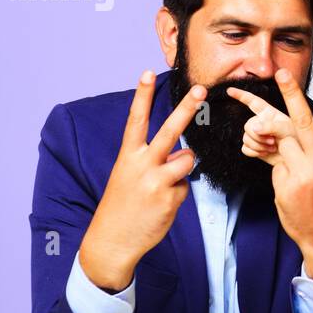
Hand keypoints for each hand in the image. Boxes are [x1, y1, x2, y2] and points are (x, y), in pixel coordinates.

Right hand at [79, 70, 205, 291]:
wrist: (112, 240)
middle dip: (186, 108)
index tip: (147, 72)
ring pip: (187, 159)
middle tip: (200, 89)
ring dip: (181, 170)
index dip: (142, 95)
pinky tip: (162, 205)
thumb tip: (182, 154)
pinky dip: (177, 194)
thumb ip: (152, 160)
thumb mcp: (129, 176)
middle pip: (169, 131)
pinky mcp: (170, 198)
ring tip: (162, 187)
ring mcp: (157, 181)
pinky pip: (186, 187)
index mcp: (128, 155)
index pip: (136, 119)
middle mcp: (142, 164)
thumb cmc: (123, 205)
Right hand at [228, 85, 293, 164]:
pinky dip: (255, 152)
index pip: (253, 101)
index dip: (241, 95)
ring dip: (258, 145)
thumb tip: (254, 128)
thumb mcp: (286, 128)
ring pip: (245, 138)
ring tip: (272, 147)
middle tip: (272, 141)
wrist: (296, 159)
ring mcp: (257, 136)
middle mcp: (261, 123)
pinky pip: (245, 149)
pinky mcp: (255, 148)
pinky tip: (266, 152)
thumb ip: (270, 126)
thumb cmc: (296, 140)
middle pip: (247, 125)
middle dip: (258, 135)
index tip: (229, 90)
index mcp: (269, 113)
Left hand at [232, 68, 312, 280]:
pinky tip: (295, 181)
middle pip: (303, 121)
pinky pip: (279, 164)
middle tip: (281, 73)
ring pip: (286, 142)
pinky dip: (285, 166)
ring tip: (296, 154)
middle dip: (291, 94)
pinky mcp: (284, 186)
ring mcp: (301, 175)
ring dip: (287, 142)